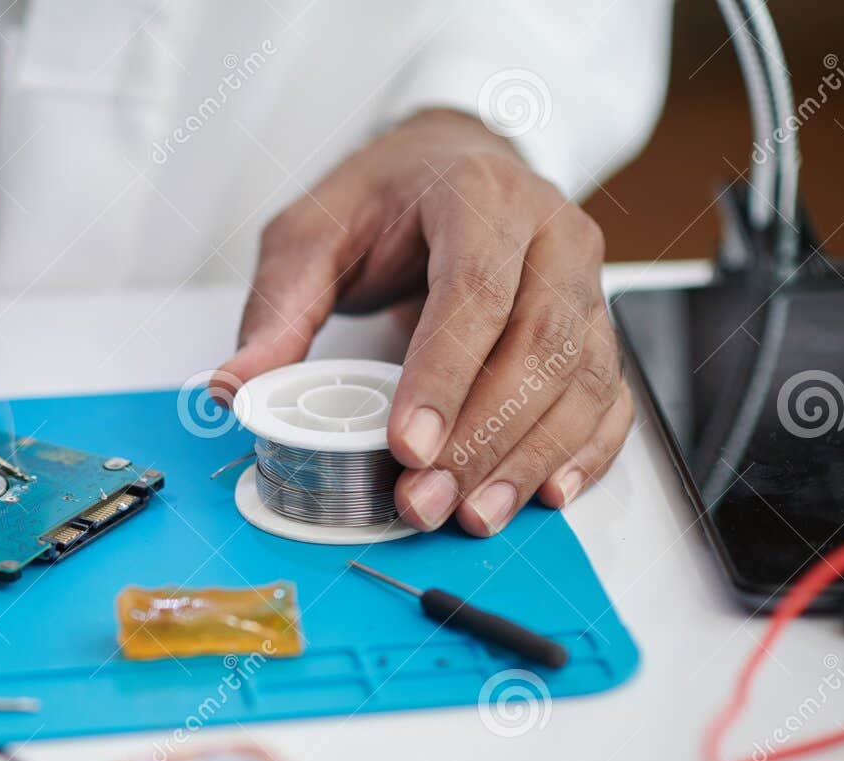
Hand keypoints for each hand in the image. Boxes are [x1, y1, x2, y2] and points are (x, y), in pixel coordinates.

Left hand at [216, 109, 631, 534]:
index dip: (443, 374)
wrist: (452, 162)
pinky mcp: (598, 326)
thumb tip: (235, 387)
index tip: (408, 444)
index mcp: (478, 196)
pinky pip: (608, 396)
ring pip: (581, 377)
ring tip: (475, 515)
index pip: (473, 290)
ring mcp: (585, 281)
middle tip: (427, 500)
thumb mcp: (312, 234)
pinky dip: (585, 452)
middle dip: (483, 436)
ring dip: (530, 457)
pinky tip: (545, 494)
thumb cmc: (385, 201)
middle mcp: (550, 233)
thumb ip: (277, 308)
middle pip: (539, 343)